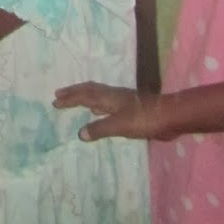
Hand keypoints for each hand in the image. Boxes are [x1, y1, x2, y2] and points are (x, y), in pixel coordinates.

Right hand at [53, 82, 168, 140]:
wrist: (168, 116)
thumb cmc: (143, 119)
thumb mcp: (119, 125)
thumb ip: (100, 129)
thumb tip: (80, 133)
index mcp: (108, 97)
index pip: (84, 95)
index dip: (70, 97)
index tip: (55, 100)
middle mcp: (112, 96)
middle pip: (89, 91)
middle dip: (74, 93)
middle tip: (59, 95)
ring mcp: (121, 101)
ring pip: (97, 96)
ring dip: (84, 97)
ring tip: (75, 101)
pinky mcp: (129, 109)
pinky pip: (105, 104)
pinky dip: (96, 105)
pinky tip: (98, 112)